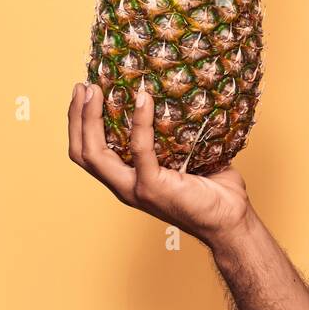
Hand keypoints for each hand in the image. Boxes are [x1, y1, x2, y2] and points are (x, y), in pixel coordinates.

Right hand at [67, 81, 253, 248]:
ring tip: (96, 90)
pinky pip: (140, 149)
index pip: (89, 153)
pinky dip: (140, 121)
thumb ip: (177, 138)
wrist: (232, 222)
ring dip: (90, 118)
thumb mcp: (188, 161)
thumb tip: (183, 103)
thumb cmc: (215, 194)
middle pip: (83, 152)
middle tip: (83, 87)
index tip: (84, 94)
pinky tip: (144, 99)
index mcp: (128, 181)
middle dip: (77, 117)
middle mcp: (125, 187)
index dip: (80, 124)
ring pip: (96, 152)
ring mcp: (136, 188)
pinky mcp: (154, 187)